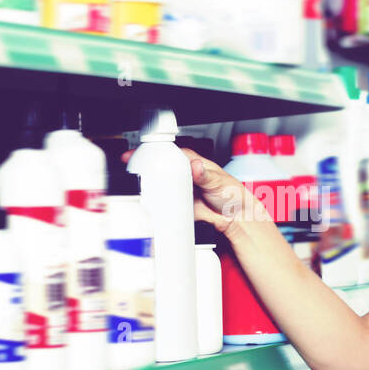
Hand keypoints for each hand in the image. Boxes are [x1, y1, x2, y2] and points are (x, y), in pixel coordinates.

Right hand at [121, 146, 263, 237]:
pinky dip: (159, 205)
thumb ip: (204, 174)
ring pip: (161, 186)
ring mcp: (181, 190)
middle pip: (161, 169)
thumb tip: (195, 166)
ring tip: (140, 187)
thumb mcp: (217, 180)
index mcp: (193, 162)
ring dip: (151, 188)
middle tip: (133, 169)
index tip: (138, 153)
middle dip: (146, 168)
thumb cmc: (232, 193)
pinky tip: (153, 204)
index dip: (153, 151)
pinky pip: (166, 204)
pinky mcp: (180, 205)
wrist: (236, 218)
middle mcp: (185, 175)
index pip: (170, 153)